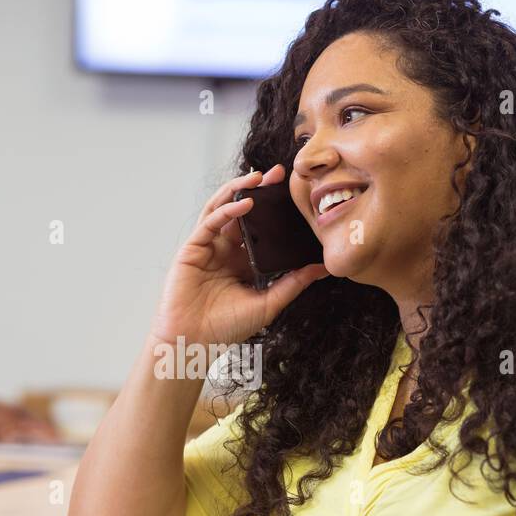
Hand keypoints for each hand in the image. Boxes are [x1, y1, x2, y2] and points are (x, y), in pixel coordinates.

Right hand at [151, 164, 327, 348]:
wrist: (195, 342)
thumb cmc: (226, 328)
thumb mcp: (269, 303)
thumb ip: (293, 283)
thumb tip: (322, 268)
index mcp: (243, 261)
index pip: (261, 228)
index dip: (275, 210)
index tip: (294, 193)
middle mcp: (226, 250)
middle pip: (243, 212)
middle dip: (260, 191)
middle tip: (279, 173)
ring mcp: (208, 247)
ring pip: (223, 209)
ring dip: (240, 190)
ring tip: (259, 178)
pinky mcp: (192, 248)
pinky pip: (210, 222)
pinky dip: (226, 209)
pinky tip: (244, 202)